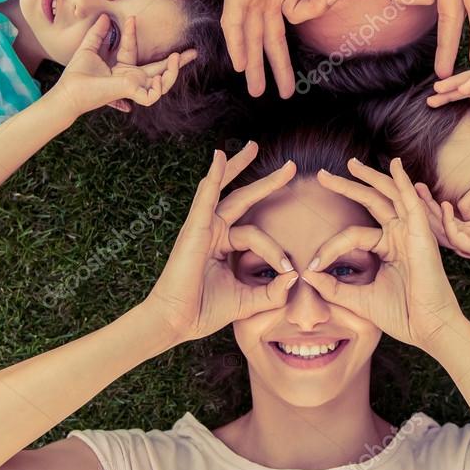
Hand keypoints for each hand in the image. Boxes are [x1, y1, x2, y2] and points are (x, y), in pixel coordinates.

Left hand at [47, 14, 195, 120]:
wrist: (69, 90)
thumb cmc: (77, 75)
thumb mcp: (89, 48)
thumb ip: (99, 33)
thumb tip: (105, 16)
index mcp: (122, 68)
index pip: (134, 49)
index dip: (133, 33)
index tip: (131, 18)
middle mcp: (131, 79)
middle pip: (161, 70)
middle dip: (179, 62)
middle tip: (194, 51)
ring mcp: (134, 88)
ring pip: (162, 83)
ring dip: (173, 72)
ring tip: (178, 57)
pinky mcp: (133, 94)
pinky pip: (153, 95)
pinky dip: (161, 87)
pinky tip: (162, 76)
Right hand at [145, 144, 299, 342]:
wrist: (175, 322)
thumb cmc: (204, 311)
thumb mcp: (247, 301)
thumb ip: (271, 291)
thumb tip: (294, 277)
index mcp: (223, 245)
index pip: (256, 234)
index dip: (275, 251)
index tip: (287, 271)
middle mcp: (214, 231)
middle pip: (243, 198)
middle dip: (266, 182)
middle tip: (290, 166)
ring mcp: (203, 227)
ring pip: (227, 192)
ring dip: (239, 167)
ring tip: (254, 147)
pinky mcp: (195, 229)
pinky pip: (206, 198)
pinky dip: (214, 177)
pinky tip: (219, 157)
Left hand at [217, 0, 357, 97]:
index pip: (302, 9)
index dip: (321, 7)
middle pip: (271, 36)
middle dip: (276, 66)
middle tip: (281, 92)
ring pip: (253, 36)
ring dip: (257, 65)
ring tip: (258, 92)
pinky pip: (235, 20)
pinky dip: (237, 43)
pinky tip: (240, 64)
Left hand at [301, 158, 465, 351]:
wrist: (429, 329)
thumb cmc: (401, 315)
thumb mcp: (359, 298)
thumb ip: (334, 286)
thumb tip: (307, 274)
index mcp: (388, 247)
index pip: (353, 234)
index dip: (329, 248)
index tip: (311, 267)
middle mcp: (400, 235)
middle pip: (371, 202)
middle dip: (347, 186)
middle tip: (323, 175)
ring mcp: (411, 232)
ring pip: (388, 195)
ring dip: (370, 177)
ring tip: (349, 163)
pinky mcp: (421, 233)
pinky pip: (410, 201)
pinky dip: (403, 182)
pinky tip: (395, 166)